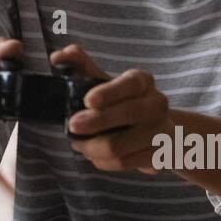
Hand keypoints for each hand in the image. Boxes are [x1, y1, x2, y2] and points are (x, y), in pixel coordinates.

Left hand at [52, 44, 173, 173]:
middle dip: (96, 122)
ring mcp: (162, 131)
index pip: (130, 83)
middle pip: (128, 114)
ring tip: (79, 144)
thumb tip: (58, 57)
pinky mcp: (159, 156)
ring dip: (92, 148)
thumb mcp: (105, 84)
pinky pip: (123, 163)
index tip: (88, 101)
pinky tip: (94, 155)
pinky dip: (103, 161)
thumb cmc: (124, 104)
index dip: (109, 92)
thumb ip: (81, 66)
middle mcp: (157, 104)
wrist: (159, 134)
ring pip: (121, 145)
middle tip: (72, 127)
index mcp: (143, 81)